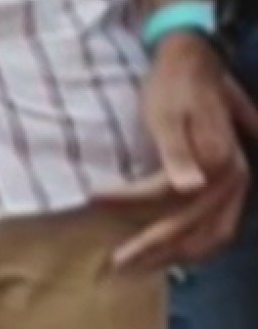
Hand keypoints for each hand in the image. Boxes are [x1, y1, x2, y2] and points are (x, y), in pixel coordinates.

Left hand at [96, 35, 250, 271]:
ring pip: (213, 236)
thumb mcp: (166, 111)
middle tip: (114, 267)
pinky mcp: (230, 184)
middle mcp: (235, 177)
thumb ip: (177, 150)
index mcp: (219, 160)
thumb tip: (190, 187)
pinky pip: (218, 227)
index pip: (170, 194)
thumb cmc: (175, 84)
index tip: (92, 200)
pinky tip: (167, 255)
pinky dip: (193, 247)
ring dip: (175, 257)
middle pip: (196, 227)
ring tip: (135, 269)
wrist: (195, 60)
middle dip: (155, 251)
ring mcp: (236, 183)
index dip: (130, 202)